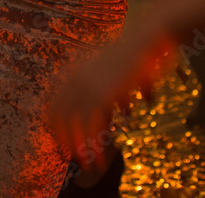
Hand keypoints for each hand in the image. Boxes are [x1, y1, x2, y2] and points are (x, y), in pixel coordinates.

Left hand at [52, 22, 171, 168]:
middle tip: (73, 156)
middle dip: (64, 139)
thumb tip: (123, 111)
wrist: (149, 39)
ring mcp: (87, 86)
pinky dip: (94, 147)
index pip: (55, 102)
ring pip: (75, 125)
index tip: (62, 140)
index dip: (55, 124)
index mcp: (75, 70)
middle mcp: (76, 78)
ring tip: (87, 165)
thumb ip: (116, 91)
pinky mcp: (102, 95)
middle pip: (60, 115)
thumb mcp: (120, 72)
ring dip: (79, 148)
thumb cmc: (140, 55)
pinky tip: (98, 160)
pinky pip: (92, 127)